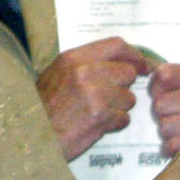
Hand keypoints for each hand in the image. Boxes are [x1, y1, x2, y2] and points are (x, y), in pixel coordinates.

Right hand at [36, 36, 150, 160]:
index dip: (135, 55)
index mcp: (73, 58)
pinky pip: (124, 118)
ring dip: (119, 108)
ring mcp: (94, 94)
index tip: (144, 65)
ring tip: (97, 112)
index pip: (116, 45)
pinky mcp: (101, 116)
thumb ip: (87, 65)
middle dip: (125, 87)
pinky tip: (97, 125)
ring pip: (129, 98)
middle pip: (128, 72)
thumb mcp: (59, 74)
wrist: (35, 134)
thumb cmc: (46, 106)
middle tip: (110, 97)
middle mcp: (85, 72)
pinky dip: (115, 124)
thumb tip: (121, 62)